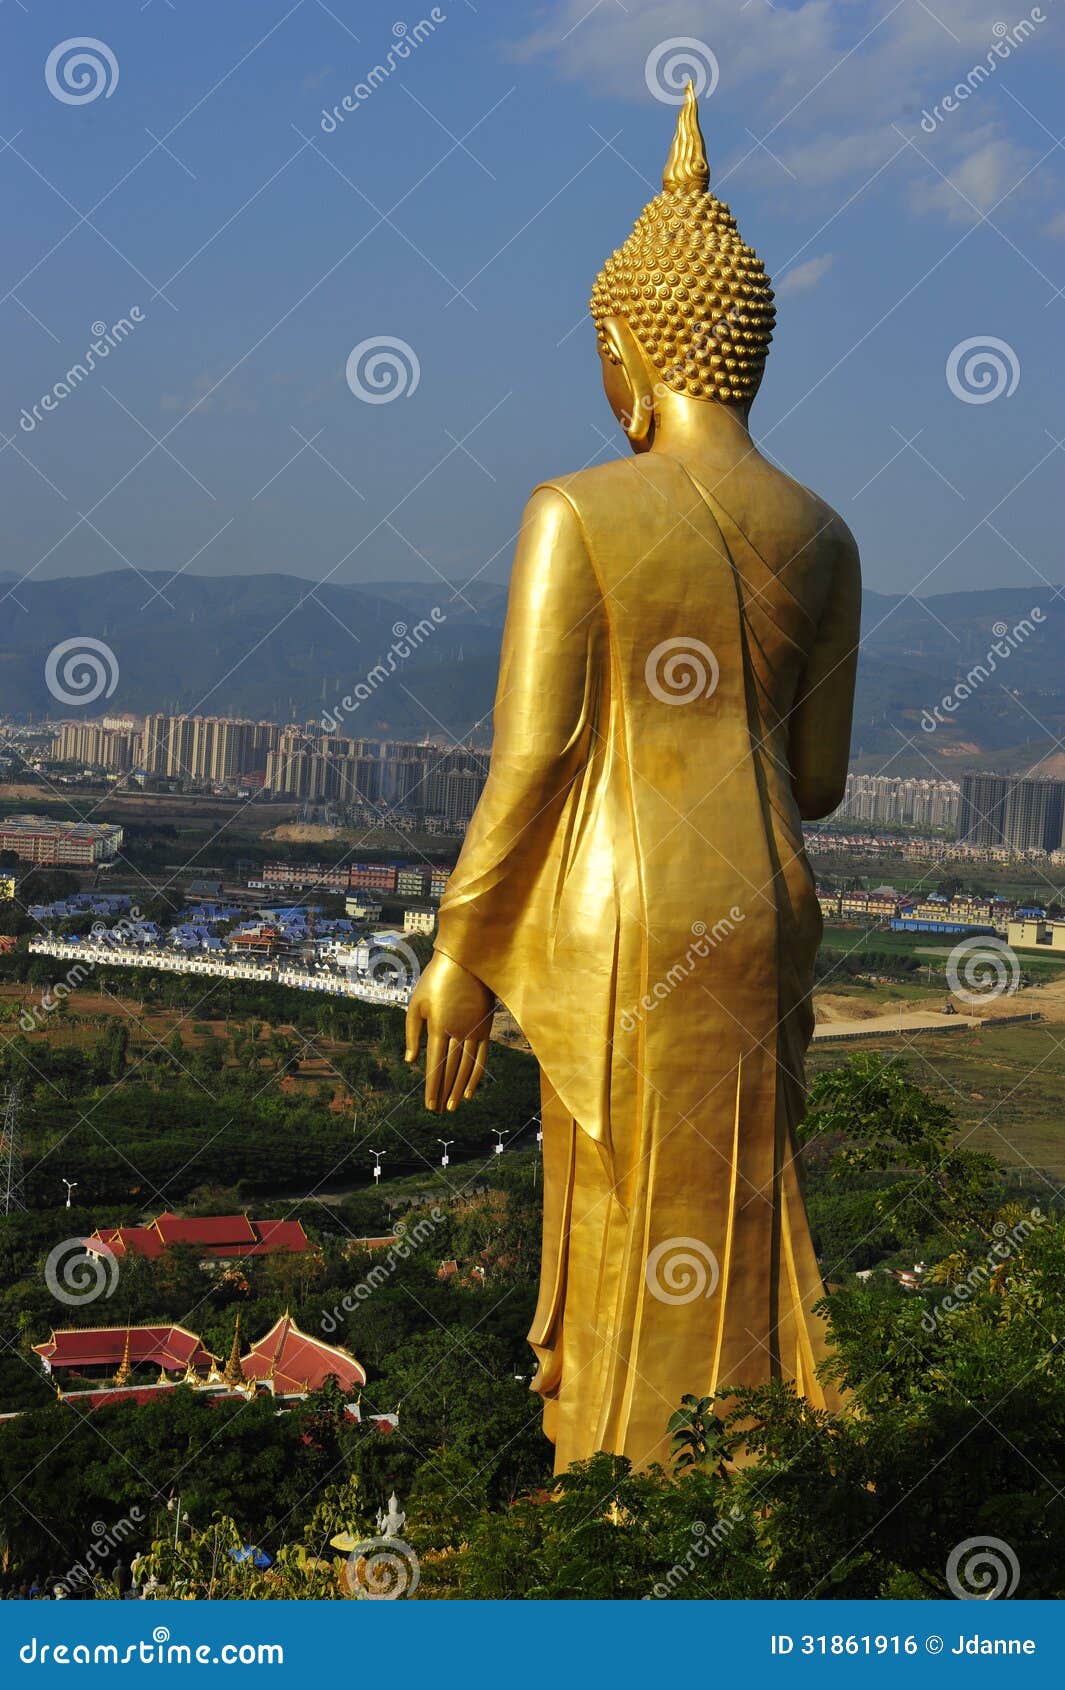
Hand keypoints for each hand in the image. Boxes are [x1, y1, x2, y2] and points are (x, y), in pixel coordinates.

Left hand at [404, 952, 494, 1112]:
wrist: (465, 959)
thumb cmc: (435, 980)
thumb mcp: (416, 1003)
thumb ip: (411, 1033)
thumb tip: (410, 1061)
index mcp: (437, 1027)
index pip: (433, 1065)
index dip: (431, 1087)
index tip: (429, 1105)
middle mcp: (457, 1032)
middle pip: (450, 1070)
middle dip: (444, 1092)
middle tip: (440, 1110)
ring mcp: (473, 1030)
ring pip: (466, 1067)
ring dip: (459, 1089)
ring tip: (453, 1106)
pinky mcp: (485, 1027)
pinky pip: (481, 1057)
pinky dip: (475, 1076)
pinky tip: (469, 1091)